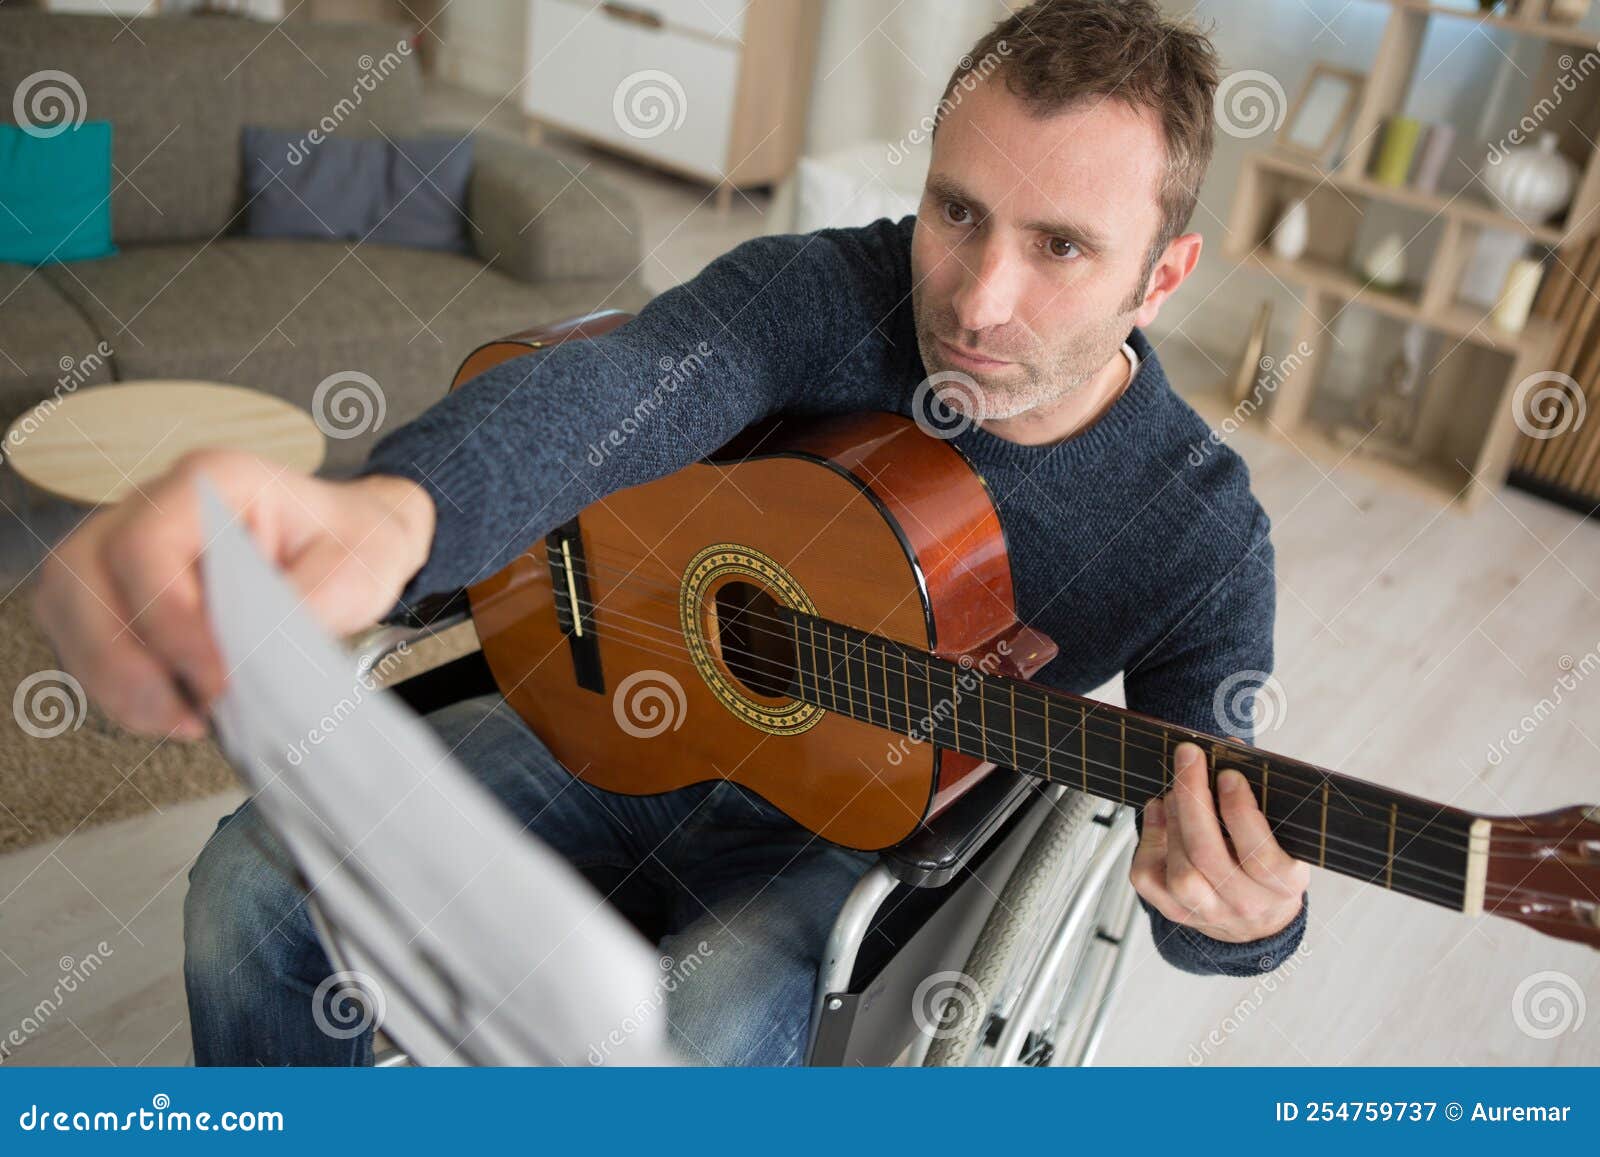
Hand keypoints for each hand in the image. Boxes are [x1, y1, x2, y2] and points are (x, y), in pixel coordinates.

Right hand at [32, 448, 435, 739]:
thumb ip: (309, 603)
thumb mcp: (358, 568)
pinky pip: (82, 636)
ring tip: (179, 720)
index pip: (148, 545)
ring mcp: (123, 543)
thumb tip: (256, 655)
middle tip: (188, 715)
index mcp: (212, 481)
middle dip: (123, 661)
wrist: (352, 542)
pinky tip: (168, 710)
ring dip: (112, 678)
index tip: (217, 681)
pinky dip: (115, 683)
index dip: (169, 621)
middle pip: (81, 575)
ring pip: (68, 608)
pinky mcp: (118, 588)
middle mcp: (152, 503)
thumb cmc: (350, 544)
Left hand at [1130, 741, 1308, 942]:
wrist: (1259, 917)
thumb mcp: (1282, 831)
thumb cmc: (1270, 861)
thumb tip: (1230, 749)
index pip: (1260, 855)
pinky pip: (1150, 879)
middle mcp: (1246, 904)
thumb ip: (1260, 793)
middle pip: (1209, 857)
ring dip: (1173, 821)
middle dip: (1193, 800)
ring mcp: (1209, 913)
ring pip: (1180, 873)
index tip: (1228, 774)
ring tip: (1176, 791)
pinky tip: (1158, 813)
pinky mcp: (1176, 912)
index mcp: (1282, 884)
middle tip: (1189, 758)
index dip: (1240, 812)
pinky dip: (1148, 840)